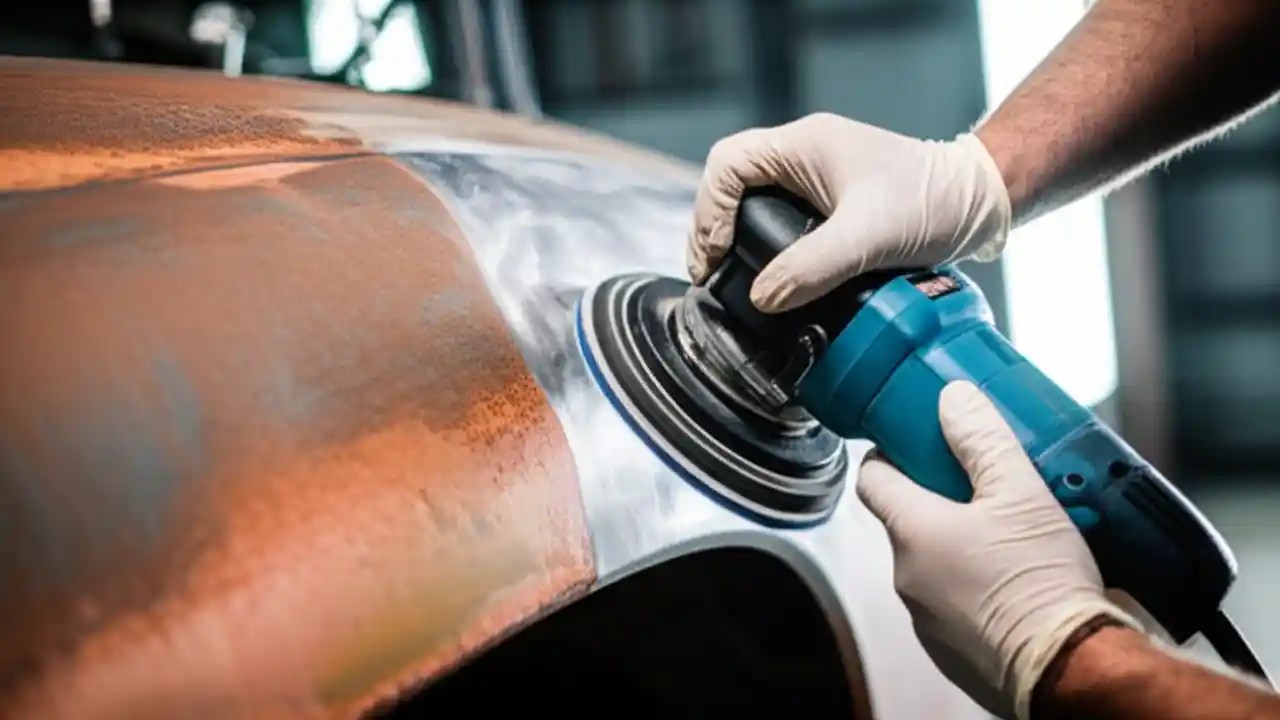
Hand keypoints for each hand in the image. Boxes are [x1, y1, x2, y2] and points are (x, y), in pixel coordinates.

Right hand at [686, 113, 1011, 312]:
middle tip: (713, 275)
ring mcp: (816, 178)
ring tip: (731, 279)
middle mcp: (803, 156)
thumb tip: (762, 297)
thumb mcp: (869, 237)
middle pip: (731, 184)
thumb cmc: (933, 203)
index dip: (709, 211)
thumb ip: (812, 268)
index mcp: (802, 145)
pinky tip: (769, 277)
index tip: (716, 257)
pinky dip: (765, 246)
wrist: (981, 203)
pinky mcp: (831, 202)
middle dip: (713, 228)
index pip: (727, 165)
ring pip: (752, 201)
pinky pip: (779, 218)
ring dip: (737, 238)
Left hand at [856, 380, 1141, 719]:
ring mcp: (928, 620)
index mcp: (912, 533)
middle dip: (946, 499)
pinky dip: (982, 586)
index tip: (914, 443)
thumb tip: (954, 400)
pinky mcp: (956, 651)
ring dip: (968, 545)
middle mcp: (909, 578)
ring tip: (1019, 533)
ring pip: (938, 564)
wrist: (1074, 669)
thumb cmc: (1041, 585)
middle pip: (911, 521)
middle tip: (989, 485)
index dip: (890, 455)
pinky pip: (960, 604)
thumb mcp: (1020, 493)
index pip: (874, 480)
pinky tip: (1023, 577)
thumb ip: (982, 440)